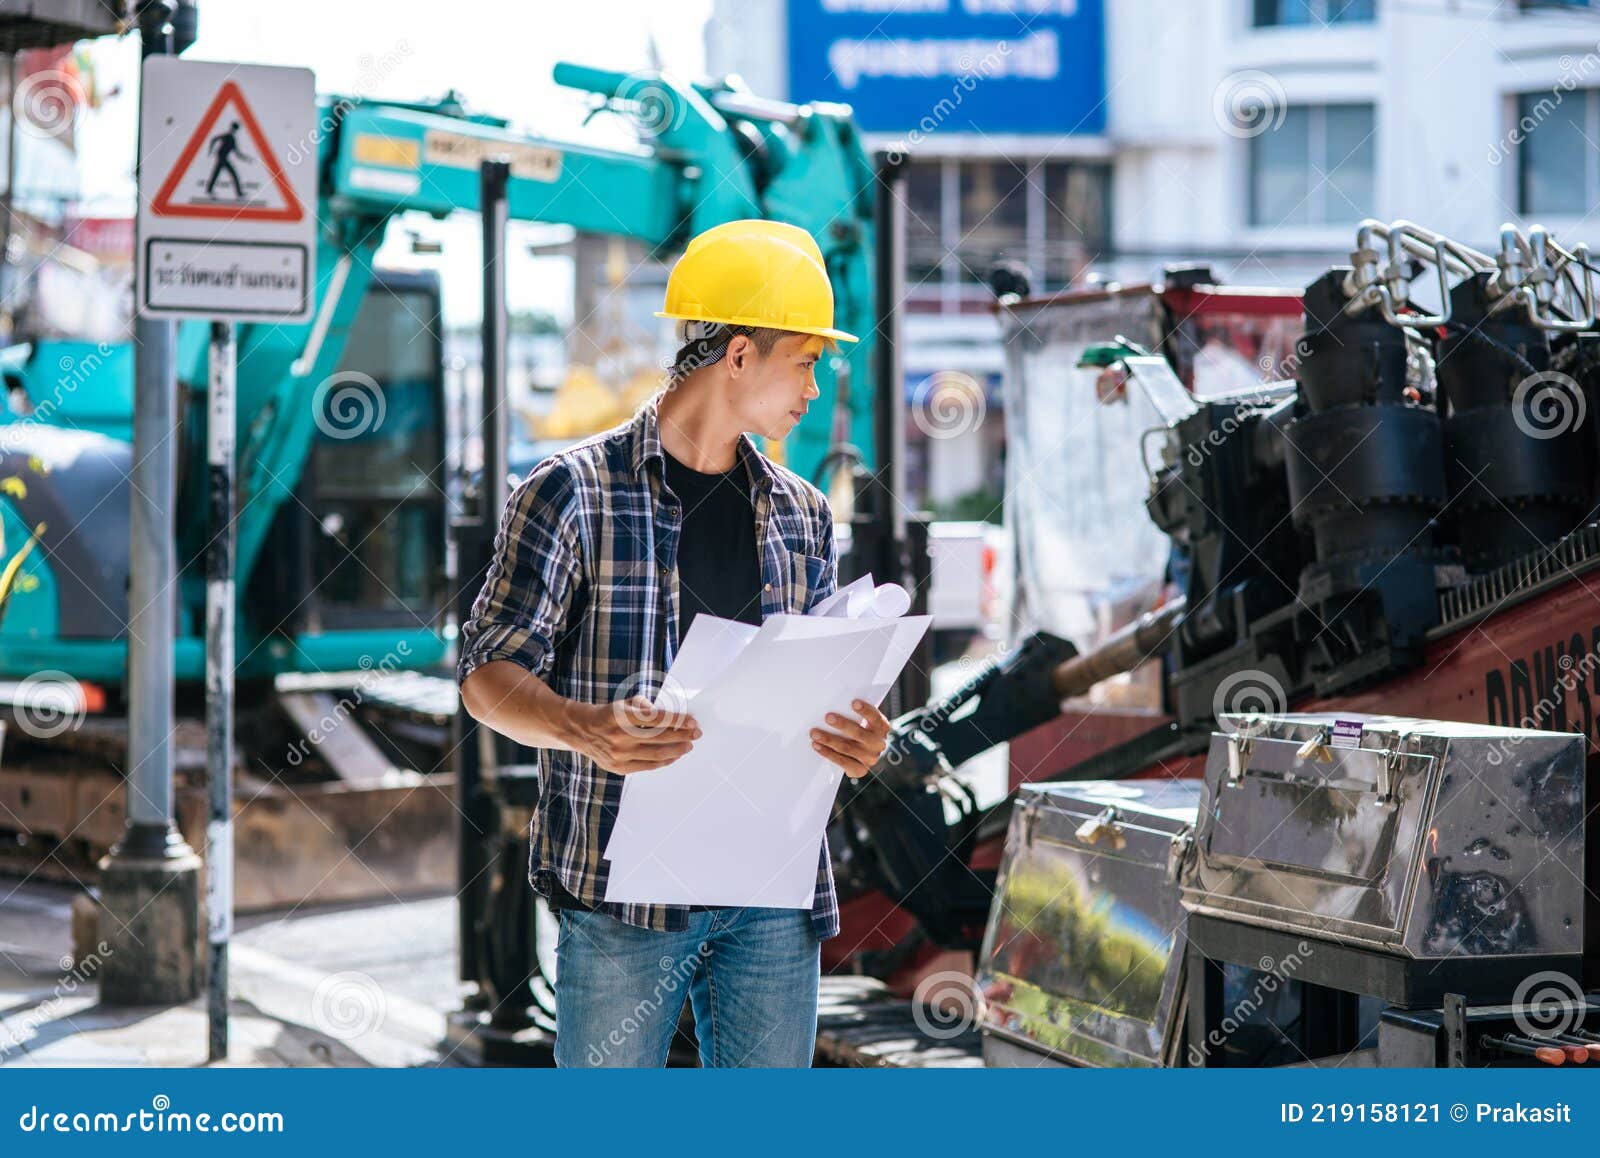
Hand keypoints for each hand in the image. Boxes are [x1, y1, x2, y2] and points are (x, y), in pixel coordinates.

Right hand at [569, 697, 699, 773]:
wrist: (581, 731)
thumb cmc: (608, 715)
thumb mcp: (624, 703)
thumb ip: (645, 706)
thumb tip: (668, 717)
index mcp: (622, 716)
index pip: (657, 719)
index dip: (677, 720)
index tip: (692, 721)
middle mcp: (620, 736)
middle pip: (660, 738)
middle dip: (682, 735)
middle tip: (696, 733)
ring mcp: (620, 754)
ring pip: (656, 754)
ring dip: (677, 750)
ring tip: (688, 745)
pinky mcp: (619, 768)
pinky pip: (648, 766)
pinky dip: (664, 761)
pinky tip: (674, 756)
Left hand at [810, 699, 890, 779]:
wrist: (861, 754)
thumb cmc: (857, 729)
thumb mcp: (860, 720)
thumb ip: (852, 713)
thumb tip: (833, 703)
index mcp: (881, 727)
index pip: (875, 717)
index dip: (865, 710)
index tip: (853, 702)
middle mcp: (878, 743)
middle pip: (859, 734)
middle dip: (842, 725)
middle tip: (828, 717)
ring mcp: (870, 758)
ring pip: (847, 748)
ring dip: (829, 740)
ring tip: (814, 733)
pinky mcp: (860, 770)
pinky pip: (842, 762)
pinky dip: (828, 753)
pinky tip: (817, 745)